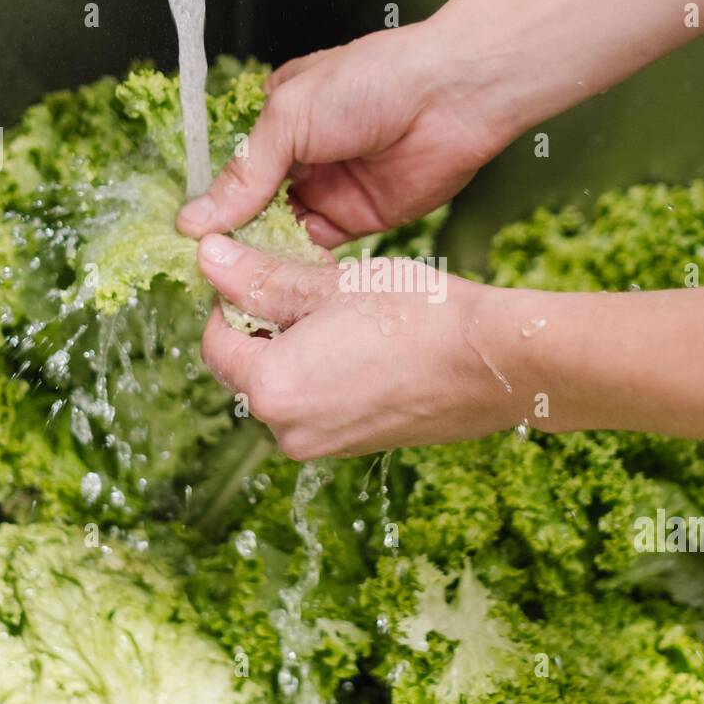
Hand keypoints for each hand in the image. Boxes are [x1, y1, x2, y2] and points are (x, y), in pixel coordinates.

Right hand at [177, 21, 506, 246]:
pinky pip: (319, 251)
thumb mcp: (289, 119)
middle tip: (203, 268)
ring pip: (283, 233)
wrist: (452, 97)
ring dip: (262, 254)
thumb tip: (196, 218)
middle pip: (255, 207)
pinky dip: (298, 264)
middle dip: (232, 236)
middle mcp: (303, 156)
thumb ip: (244, 175)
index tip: (185, 238)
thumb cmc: (374, 82)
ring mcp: (331, 189)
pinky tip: (274, 279)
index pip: (234, 170)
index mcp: (280, 119)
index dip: (212, 203)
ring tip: (230, 280)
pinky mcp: (361, 219)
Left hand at [195, 234, 517, 457]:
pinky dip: (324, 370)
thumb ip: (262, 278)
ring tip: (340, 306)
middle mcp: (288, 431)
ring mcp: (325, 444)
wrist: (495, 360)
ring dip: (295, 346)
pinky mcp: (357, 446)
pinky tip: (362, 337)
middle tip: (305, 281)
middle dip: (264, 323)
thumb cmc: (416, 315)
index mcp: (270, 389)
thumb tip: (208, 257)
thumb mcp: (331, 285)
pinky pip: (319, 404)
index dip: (229, 298)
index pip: (215, 342)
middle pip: (246, 369)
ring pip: (284, 386)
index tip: (260, 267)